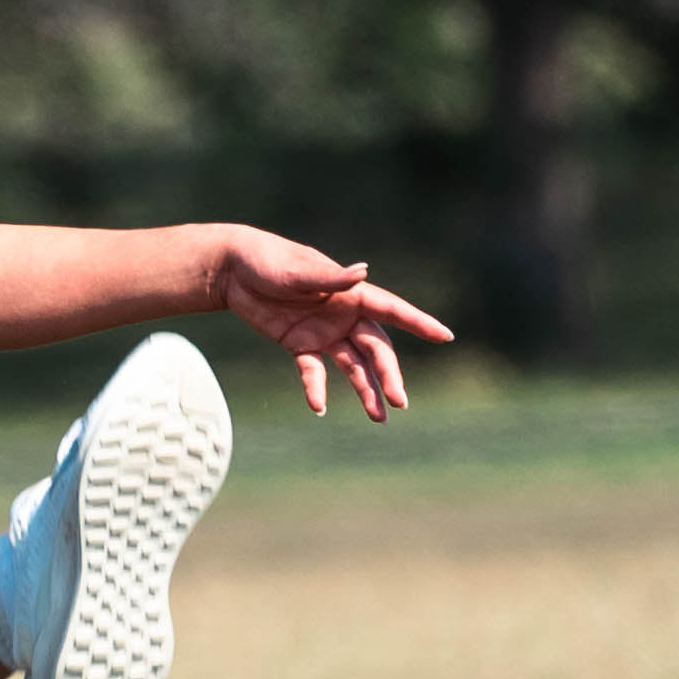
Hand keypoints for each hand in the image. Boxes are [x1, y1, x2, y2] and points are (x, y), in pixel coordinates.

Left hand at [202, 230, 450, 420]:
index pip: (391, 310)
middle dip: (389, 374)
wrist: (232, 270)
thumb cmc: (267, 260)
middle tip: (399, 401)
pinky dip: (317, 388)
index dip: (419, 322)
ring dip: (366, 390)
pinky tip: (318, 407)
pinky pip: (313, 371)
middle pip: (375, 348)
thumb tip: (363, 272)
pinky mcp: (300, 344)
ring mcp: (323, 332)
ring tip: (379, 418)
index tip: (446, 336)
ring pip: (353, 365)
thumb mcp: (296, 270)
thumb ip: (329, 277)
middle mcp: (343, 315)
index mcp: (350, 292)